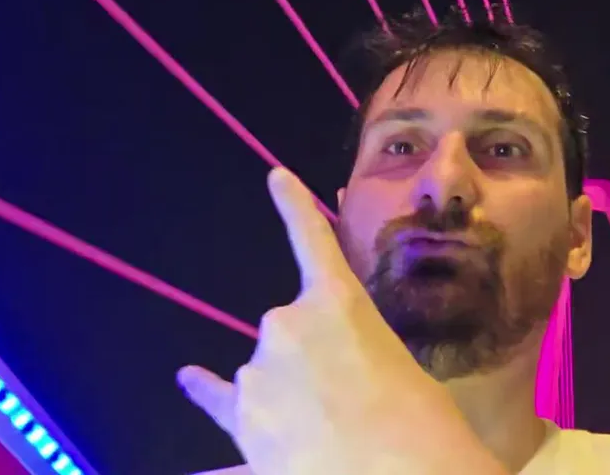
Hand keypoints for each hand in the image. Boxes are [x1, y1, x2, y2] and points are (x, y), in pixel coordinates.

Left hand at [177, 168, 501, 474]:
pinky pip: (216, 397)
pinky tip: (187, 377)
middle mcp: (286, 326)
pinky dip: (203, 388)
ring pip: (268, 374)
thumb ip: (364, 359)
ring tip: (332, 432)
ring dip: (291, 395)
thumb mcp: (405, 373)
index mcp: (339, 305)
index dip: (293, 208)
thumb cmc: (422, 427)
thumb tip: (341, 383)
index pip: (312, 244)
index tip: (274, 176)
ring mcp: (257, 373)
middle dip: (316, 360)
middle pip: (293, 332)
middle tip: (358, 400)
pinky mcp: (240, 420)